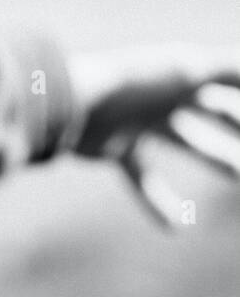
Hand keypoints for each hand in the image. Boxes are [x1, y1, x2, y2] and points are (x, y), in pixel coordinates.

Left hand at [65, 43, 239, 228]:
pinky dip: (157, 201)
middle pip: (211, 114)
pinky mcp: (114, 148)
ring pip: (185, 142)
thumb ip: (232, 69)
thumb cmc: (133, 83)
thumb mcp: (190, 70)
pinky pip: (141, 179)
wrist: (72, 104)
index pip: (227, 84)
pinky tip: (176, 227)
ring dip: (215, 158)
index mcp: (178, 72)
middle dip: (236, 128)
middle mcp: (160, 95)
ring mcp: (137, 121)